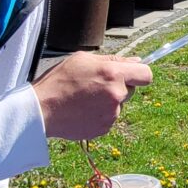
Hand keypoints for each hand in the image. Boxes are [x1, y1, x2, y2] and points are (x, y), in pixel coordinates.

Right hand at [32, 52, 151, 141]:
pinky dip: (100, 114)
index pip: (146, 74)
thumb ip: (113, 59)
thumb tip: (136, 61)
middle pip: (132, 90)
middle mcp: (116, 95)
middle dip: (120, 86)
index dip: (140, 73)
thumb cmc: (59, 81)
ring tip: (85, 98)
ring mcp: (111, 114)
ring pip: (119, 104)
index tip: (132, 74)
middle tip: (97, 85)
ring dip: (108, 101)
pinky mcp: (104, 128)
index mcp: (113, 74)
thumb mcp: (83, 59)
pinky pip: (109, 118)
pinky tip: (83, 110)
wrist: (41, 110)